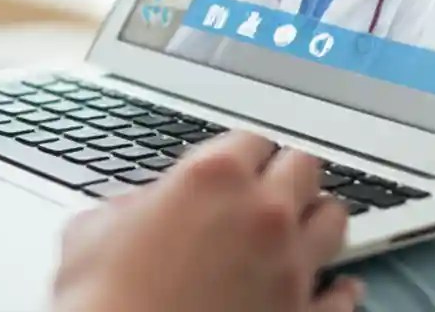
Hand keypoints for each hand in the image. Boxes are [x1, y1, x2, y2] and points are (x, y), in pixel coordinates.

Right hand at [52, 131, 363, 311]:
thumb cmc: (103, 303)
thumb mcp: (90, 234)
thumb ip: (126, 208)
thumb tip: (135, 212)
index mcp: (213, 178)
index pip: (252, 139)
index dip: (241, 154)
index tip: (236, 167)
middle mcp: (263, 214)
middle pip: (305, 168)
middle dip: (287, 177)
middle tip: (269, 192)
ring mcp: (291, 268)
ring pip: (335, 221)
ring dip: (316, 222)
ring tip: (297, 233)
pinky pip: (344, 295)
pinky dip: (338, 291)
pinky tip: (332, 289)